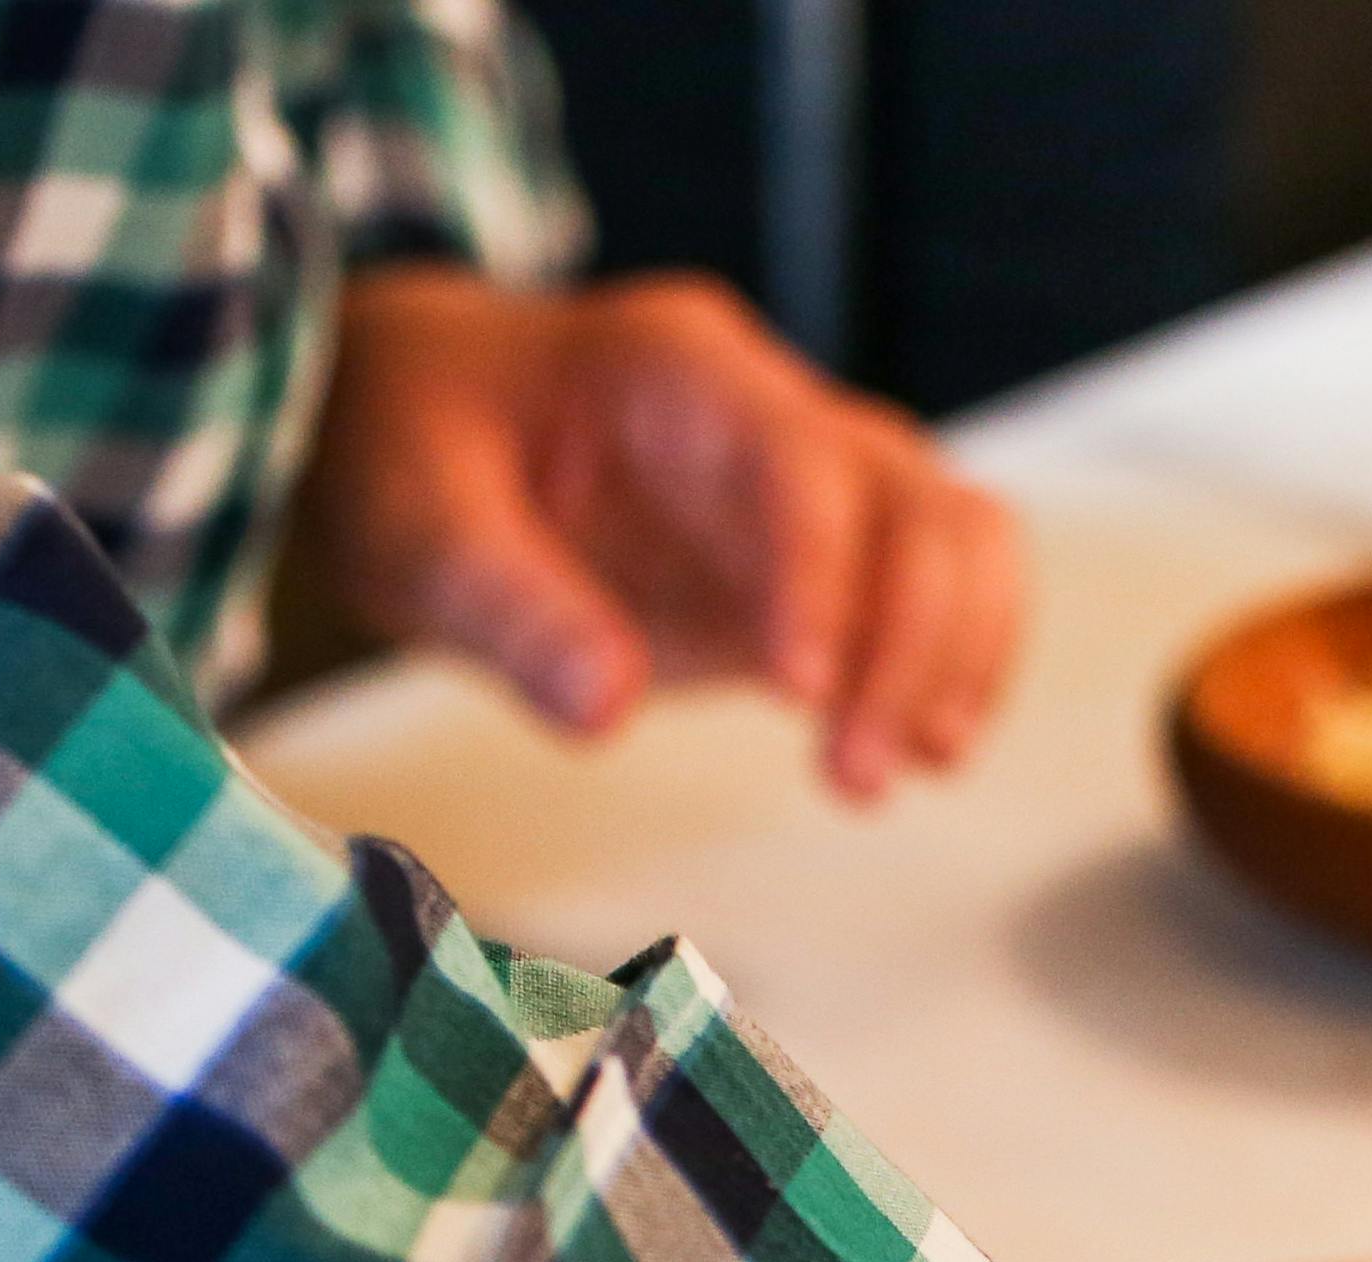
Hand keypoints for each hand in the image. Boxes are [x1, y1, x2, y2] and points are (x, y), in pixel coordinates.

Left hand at [294, 265, 1021, 796]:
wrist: (418, 424)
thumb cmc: (411, 449)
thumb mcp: (418, 523)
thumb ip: (508, 607)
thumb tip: (602, 711)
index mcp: (679, 370)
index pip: (801, 459)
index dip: (821, 574)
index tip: (797, 693)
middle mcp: (773, 412)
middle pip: (916, 501)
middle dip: (908, 645)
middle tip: (852, 780)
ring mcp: (812, 484)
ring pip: (961, 538)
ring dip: (953, 661)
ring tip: (899, 774)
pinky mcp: (823, 561)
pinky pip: (942, 592)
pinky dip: (953, 670)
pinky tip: (922, 757)